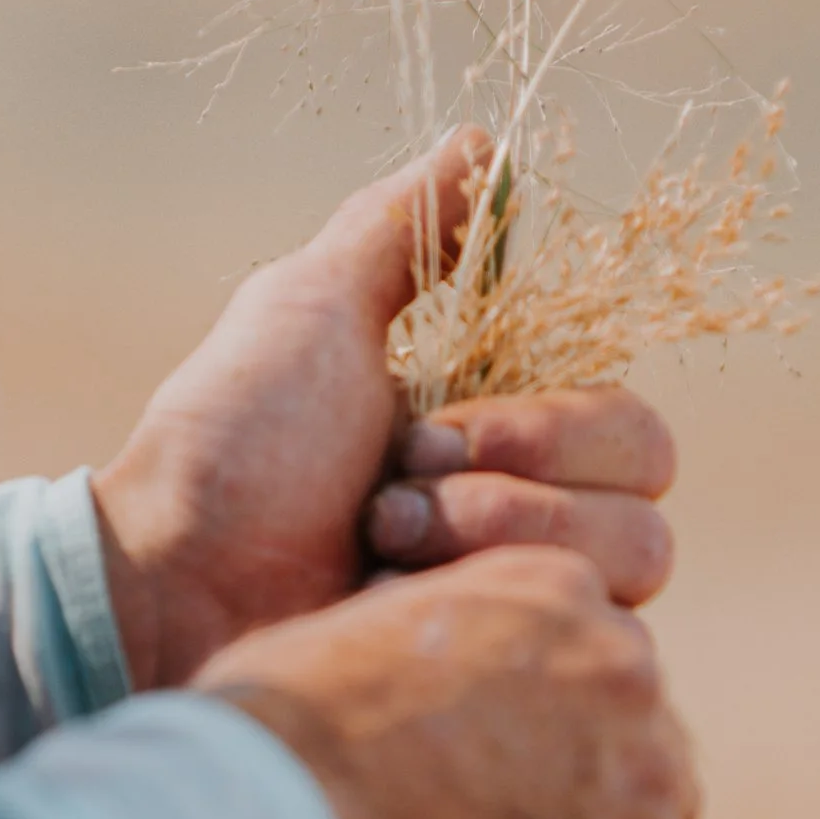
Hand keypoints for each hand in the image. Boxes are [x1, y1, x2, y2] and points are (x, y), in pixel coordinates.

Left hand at [91, 135, 674, 691]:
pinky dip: (491, 616)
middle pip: (647, 497)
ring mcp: (519, 607)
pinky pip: (588, 648)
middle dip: (518, 490)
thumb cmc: (229, 450)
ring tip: (381, 552)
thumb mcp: (310, 309)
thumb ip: (401, 229)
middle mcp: (532, 522)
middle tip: (394, 495)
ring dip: (497, 544)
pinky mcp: (504, 678)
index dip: (550, 425)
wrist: (172, 585)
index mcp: (506, 436)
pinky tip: (393, 614)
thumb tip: (481, 140)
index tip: (426, 424)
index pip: (630, 426)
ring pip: (632, 568)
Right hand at [201, 547, 697, 818]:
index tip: (456, 783)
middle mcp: (629, 669)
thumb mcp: (355, 634)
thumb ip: (425, 658)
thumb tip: (420, 712)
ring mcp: (648, 788)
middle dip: (569, 811)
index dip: (521, 738)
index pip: (585, 668)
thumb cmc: (266, 734)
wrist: (281, 815)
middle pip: (638, 756)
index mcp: (557, 589)